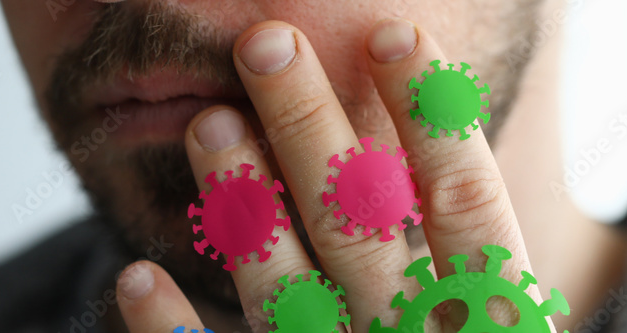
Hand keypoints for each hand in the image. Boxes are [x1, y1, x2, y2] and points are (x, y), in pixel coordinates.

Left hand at [114, 18, 551, 331]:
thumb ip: (475, 269)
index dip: (435, 121)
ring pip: (289, 297)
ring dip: (245, 209)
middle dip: (313, 130)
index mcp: (492, 330)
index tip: (392, 34)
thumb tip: (427, 150)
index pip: (470, 211)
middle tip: (266, 43)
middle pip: (365, 230)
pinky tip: (134, 280)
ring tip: (206, 124)